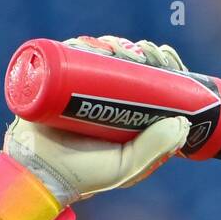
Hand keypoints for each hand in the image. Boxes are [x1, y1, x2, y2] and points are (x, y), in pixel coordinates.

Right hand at [0, 34, 190, 219]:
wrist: (37, 174)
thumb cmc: (84, 176)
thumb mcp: (128, 166)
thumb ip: (155, 149)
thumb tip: (183, 123)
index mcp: (129, 116)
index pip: (152, 83)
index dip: (162, 65)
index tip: (166, 57)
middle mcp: (107, 99)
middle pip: (130, 64)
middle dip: (141, 51)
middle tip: (144, 53)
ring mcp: (81, 87)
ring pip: (103, 55)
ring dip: (116, 44)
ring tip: (119, 50)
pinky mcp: (56, 80)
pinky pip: (70, 54)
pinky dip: (84, 43)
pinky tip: (97, 44)